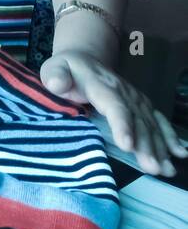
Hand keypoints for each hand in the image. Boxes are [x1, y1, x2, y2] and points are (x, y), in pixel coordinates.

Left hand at [40, 50, 186, 176]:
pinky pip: (158, 121)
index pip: (114, 106)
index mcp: (101, 85)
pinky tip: (179, 153)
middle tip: (153, 168)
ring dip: (160, 147)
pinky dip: (169, 137)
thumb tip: (58, 84)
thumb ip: (55, 76)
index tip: (128, 145)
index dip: (122, 125)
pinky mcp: (142, 105)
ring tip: (166, 169)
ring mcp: (135, 99)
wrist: (84, 59)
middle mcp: (124, 92)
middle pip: (137, 120)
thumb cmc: (65, 70)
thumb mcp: (53, 68)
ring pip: (150, 124)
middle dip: (146, 145)